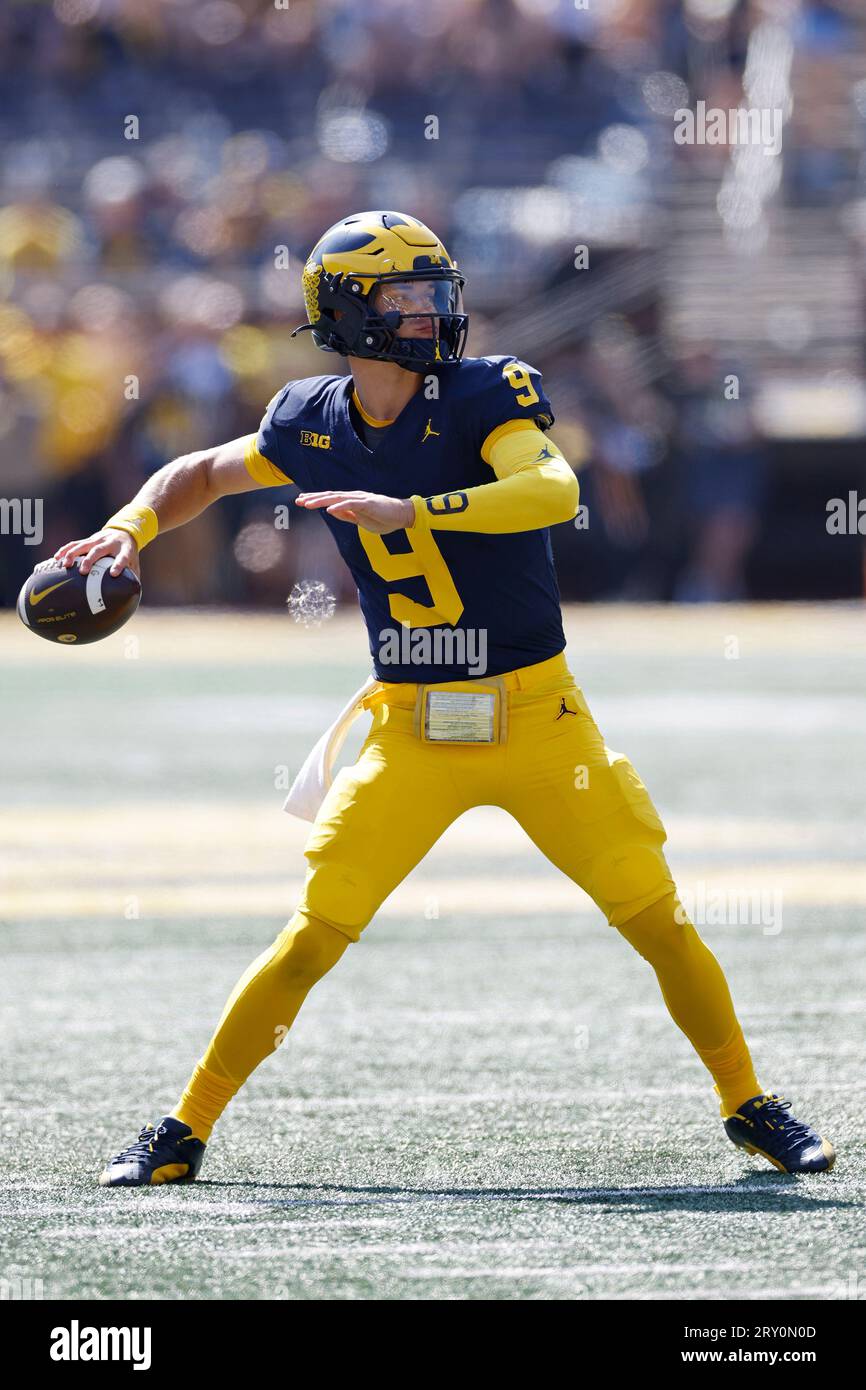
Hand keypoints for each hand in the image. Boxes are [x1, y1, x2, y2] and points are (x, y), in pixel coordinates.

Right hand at [53, 528, 140, 577]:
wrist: (124, 532)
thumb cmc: (129, 554)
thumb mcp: (134, 564)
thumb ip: (132, 578)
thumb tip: (131, 599)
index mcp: (124, 550)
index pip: (122, 557)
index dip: (118, 565)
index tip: (113, 574)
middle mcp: (109, 543)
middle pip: (99, 550)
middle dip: (90, 560)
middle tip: (83, 571)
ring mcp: (97, 540)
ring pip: (83, 545)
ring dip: (73, 554)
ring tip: (65, 565)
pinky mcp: (88, 540)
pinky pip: (75, 544)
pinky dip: (65, 550)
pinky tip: (56, 558)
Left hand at [295, 490, 414, 533]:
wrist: (402, 516)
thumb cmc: (383, 518)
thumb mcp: (360, 519)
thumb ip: (347, 515)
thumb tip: (331, 511)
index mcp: (351, 501)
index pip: (330, 499)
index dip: (315, 499)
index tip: (301, 501)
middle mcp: (354, 497)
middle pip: (330, 496)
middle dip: (313, 498)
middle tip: (298, 500)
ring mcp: (361, 499)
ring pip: (337, 498)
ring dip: (321, 500)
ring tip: (308, 503)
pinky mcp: (368, 503)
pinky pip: (352, 504)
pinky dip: (340, 506)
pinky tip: (329, 509)